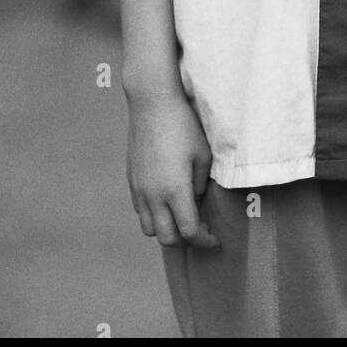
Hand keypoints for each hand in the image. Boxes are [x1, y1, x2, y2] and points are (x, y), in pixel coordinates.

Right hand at [126, 91, 220, 250]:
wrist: (152, 104)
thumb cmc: (183, 126)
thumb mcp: (203, 156)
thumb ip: (200, 186)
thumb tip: (195, 201)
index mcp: (175, 190)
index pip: (189, 232)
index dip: (205, 241)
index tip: (215, 239)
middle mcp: (153, 195)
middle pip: (167, 238)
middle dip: (186, 242)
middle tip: (200, 231)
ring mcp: (139, 189)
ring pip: (149, 228)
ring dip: (166, 230)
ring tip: (180, 217)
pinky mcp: (132, 179)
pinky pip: (140, 210)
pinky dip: (153, 215)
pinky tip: (165, 200)